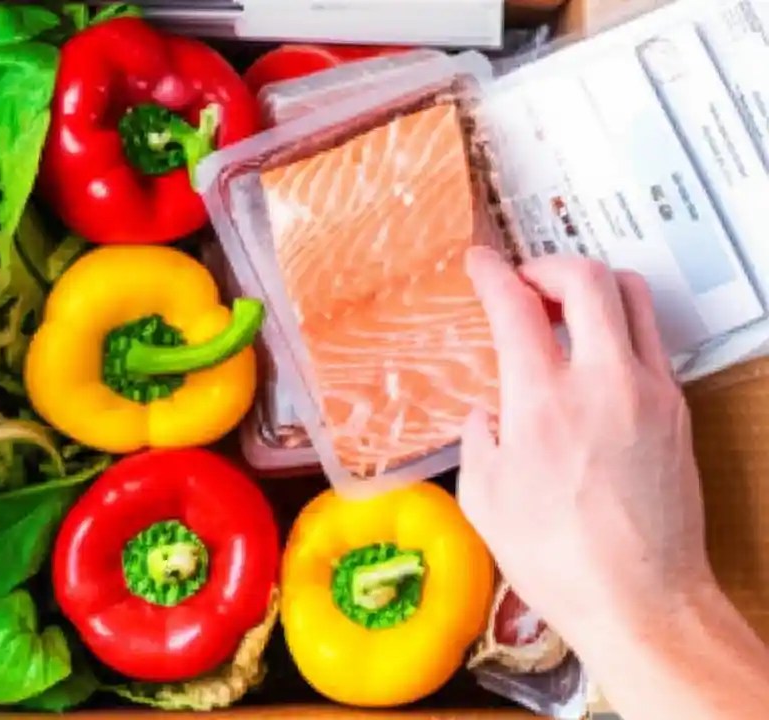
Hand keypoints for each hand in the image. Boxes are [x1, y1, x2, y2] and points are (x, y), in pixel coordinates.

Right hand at [458, 248, 711, 647]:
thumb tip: (486, 414)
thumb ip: (478, 440)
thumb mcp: (484, 500)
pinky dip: (619, 328)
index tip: (479, 262)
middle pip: (586, 278)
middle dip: (548, 265)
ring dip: (593, 286)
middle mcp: (602, 383)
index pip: (516, 306)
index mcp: (542, 403)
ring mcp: (649, 393)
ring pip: (632, 296)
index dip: (492, 273)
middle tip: (525, 282)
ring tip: (565, 309)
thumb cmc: (556, 559)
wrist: (640, 599)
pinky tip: (594, 359)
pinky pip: (650, 341)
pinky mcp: (676, 411)